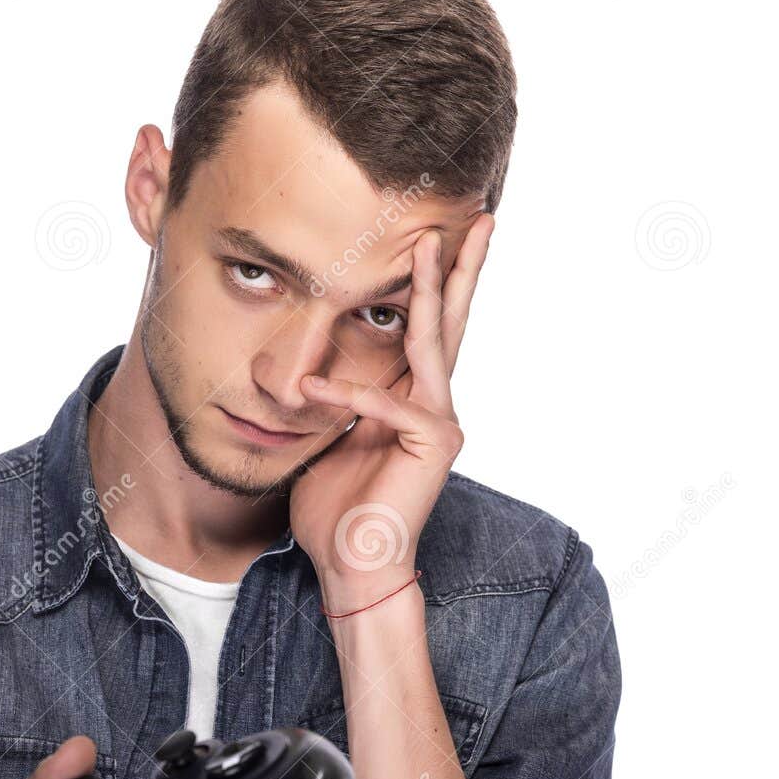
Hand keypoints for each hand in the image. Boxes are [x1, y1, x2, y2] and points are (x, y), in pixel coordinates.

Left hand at [289, 216, 494, 602]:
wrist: (353, 563)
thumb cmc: (334, 510)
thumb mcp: (324, 440)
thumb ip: (328, 400)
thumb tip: (302, 367)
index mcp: (409, 399)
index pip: (425, 330)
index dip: (432, 284)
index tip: (439, 235)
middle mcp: (433, 404)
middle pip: (451, 322)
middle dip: (460, 266)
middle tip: (476, 215)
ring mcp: (440, 421)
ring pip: (435, 342)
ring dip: (430, 289)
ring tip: (429, 242)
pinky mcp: (434, 444)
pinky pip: (387, 403)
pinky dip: (348, 394)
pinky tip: (311, 388)